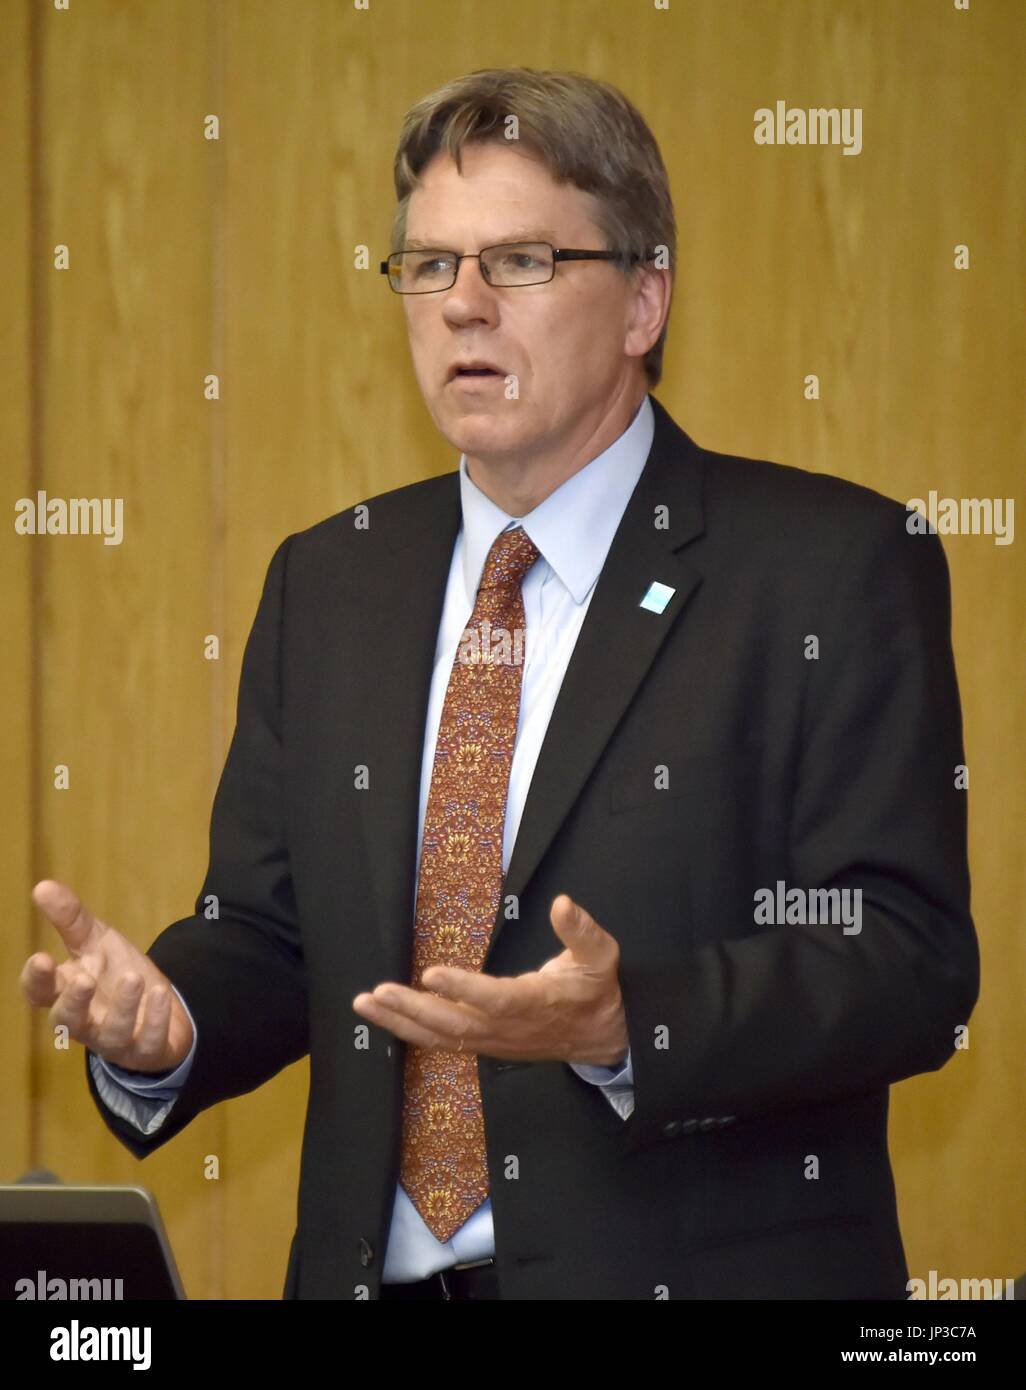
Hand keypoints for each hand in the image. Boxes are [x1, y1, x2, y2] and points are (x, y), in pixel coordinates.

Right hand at [21, 880, 194, 1072]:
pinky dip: (155, 1019)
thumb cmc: (115, 975)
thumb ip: (70, 919)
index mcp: (65, 993)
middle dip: (74, 1002)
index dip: (36, 981)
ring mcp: (115, 1039)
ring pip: (112, 1033)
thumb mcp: (96, 943)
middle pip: (68, 1020)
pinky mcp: (146, 1049)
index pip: (40, 993)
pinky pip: (149, 1041)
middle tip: (84, 979)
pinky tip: (160, 993)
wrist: (158, 1008)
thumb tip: (42, 886)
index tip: (40, 959)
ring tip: (134, 978)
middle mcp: (85, 1021)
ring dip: (124, 1007)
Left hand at [352, 893, 627, 1064]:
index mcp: (536, 1004)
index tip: (432, 974)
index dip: (464, 989)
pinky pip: (442, 1042)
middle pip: (455, 1024)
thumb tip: (562, 903)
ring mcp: (493, 1041)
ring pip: (441, 1037)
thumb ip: (582, 931)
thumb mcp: (601, 956)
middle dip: (413, 1009)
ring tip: (365, 1004)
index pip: (496, 1000)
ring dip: (401, 1022)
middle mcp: (508, 1028)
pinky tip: (384, 1017)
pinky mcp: (484, 1045)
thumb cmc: (596, 991)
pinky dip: (411, 1032)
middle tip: (377, 992)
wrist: (601, 1038)